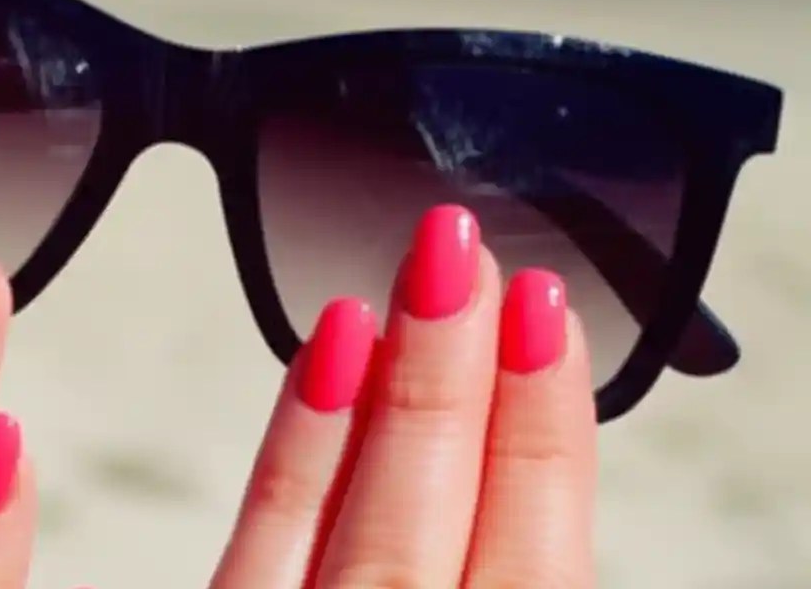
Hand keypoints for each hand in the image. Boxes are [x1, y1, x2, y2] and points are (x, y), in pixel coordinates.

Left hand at [210, 205, 596, 587]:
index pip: (543, 562)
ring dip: (404, 387)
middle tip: (473, 256)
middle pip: (443, 512)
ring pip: (373, 521)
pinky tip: (324, 353)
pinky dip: (302, 449)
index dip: (549, 435)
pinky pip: (264, 545)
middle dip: (464, 376)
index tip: (550, 318)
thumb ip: (498, 556)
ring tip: (428, 270)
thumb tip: (525, 483)